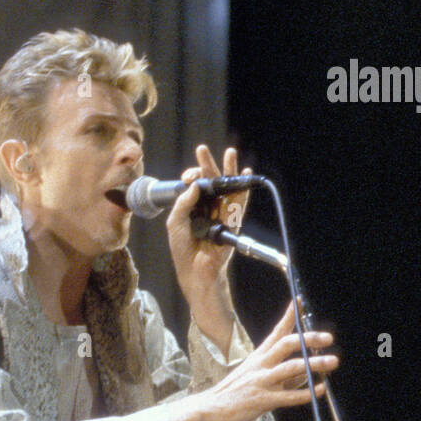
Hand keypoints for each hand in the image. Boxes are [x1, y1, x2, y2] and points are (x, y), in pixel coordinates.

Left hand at [166, 144, 250, 349]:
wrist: (195, 271)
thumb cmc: (183, 250)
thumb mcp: (175, 223)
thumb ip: (183, 203)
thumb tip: (195, 184)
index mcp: (193, 207)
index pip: (195, 185)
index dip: (192, 176)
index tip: (187, 176)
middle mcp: (207, 208)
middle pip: (210, 182)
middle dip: (208, 165)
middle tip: (202, 149)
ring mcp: (221, 213)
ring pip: (226, 188)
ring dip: (229, 170)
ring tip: (230, 152)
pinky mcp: (232, 221)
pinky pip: (239, 202)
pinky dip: (243, 188)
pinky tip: (245, 174)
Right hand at [171, 301, 338, 420]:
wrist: (208, 410)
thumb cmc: (231, 395)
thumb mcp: (254, 378)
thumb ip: (280, 376)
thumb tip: (304, 374)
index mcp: (258, 357)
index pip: (276, 331)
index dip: (289, 316)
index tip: (299, 300)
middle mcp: (260, 365)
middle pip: (288, 343)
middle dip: (309, 338)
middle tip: (328, 338)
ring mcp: (261, 381)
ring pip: (293, 367)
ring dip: (315, 363)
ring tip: (332, 361)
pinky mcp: (262, 400)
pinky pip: (288, 396)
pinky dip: (306, 393)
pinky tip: (319, 390)